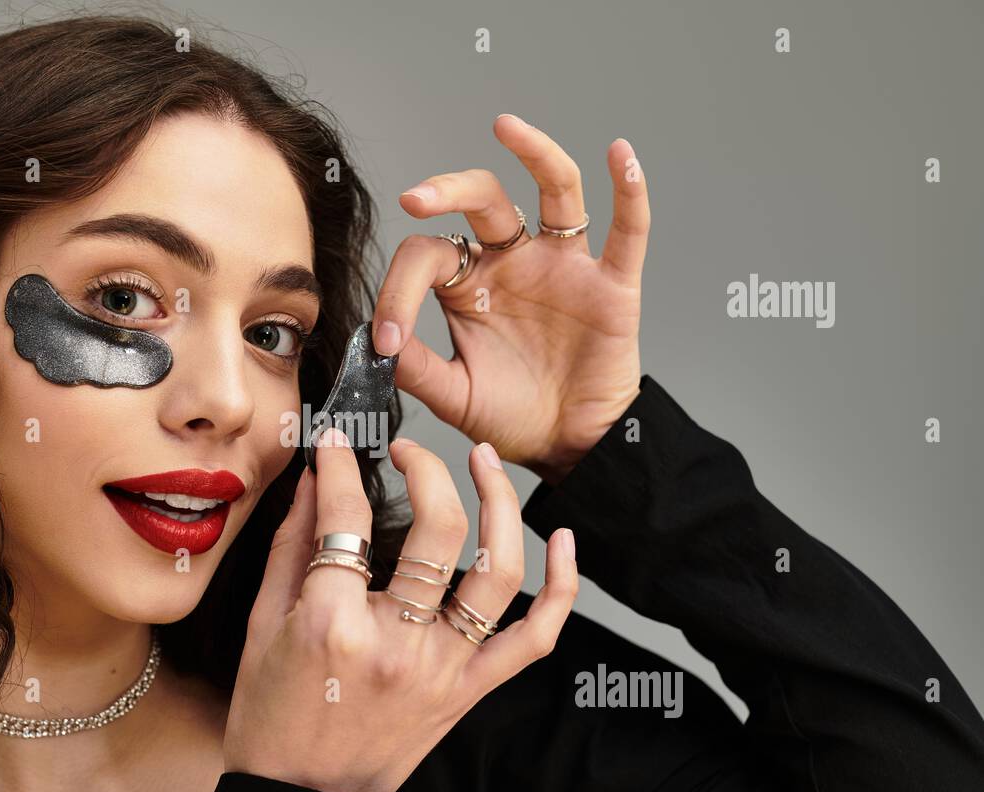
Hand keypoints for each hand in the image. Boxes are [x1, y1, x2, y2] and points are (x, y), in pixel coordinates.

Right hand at [226, 427, 578, 791]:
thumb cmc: (273, 716)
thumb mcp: (262, 625)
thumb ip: (290, 545)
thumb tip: (314, 479)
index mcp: (333, 624)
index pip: (348, 518)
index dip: (340, 465)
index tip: (339, 443)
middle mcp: (398, 643)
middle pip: (438, 531)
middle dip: (426, 467)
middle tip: (409, 449)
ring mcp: (442, 669)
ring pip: (497, 572)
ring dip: (500, 504)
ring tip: (487, 461)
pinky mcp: (469, 691)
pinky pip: (534, 639)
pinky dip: (562, 590)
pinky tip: (562, 541)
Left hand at [373, 113, 649, 484]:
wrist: (568, 447)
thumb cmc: (512, 416)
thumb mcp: (453, 396)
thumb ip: (417, 368)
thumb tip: (378, 341)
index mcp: (468, 283)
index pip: (428, 256)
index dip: (399, 290)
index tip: (388, 337)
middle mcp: (513, 262)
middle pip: (483, 199)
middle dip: (449, 190)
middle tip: (416, 198)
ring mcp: (564, 267)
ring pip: (553, 192)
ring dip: (535, 154)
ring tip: (506, 126)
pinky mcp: (611, 286)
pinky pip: (627, 230)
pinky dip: (629, 190)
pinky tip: (619, 154)